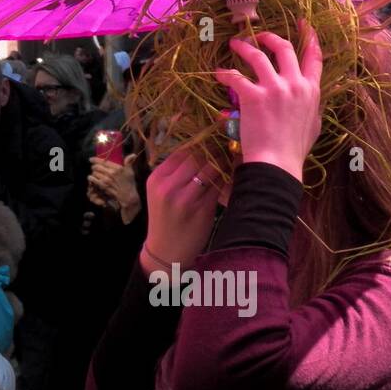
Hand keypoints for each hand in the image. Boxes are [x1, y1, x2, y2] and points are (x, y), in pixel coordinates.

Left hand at [88, 154, 141, 223]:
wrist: (127, 196)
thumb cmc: (129, 183)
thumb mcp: (130, 172)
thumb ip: (129, 162)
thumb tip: (133, 154)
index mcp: (118, 168)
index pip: (103, 161)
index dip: (95, 159)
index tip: (91, 159)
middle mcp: (111, 173)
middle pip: (97, 166)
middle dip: (94, 166)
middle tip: (94, 167)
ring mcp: (107, 180)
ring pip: (94, 173)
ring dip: (93, 172)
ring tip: (94, 173)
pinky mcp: (103, 186)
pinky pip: (93, 180)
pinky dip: (91, 178)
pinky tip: (91, 178)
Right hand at [141, 149, 221, 272]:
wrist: (166, 251)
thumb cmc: (165, 219)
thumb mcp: (160, 193)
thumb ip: (177, 172)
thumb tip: (204, 147)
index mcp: (157, 178)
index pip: (182, 150)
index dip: (201, 142)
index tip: (215, 138)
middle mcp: (168, 186)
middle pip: (197, 156)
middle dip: (215, 149)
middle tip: (229, 144)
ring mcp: (185, 198)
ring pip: (210, 168)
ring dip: (224, 161)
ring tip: (233, 157)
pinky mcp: (202, 209)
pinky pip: (219, 186)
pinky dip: (227, 178)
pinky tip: (234, 174)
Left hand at [214, 21, 322, 181]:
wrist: (278, 163)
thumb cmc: (294, 149)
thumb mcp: (313, 125)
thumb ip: (311, 106)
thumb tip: (309, 99)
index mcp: (311, 90)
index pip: (314, 57)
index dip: (309, 37)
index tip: (304, 24)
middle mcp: (295, 84)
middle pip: (284, 49)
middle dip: (270, 37)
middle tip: (258, 35)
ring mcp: (274, 88)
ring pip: (258, 55)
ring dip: (244, 47)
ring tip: (234, 44)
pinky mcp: (253, 96)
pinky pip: (236, 76)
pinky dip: (225, 73)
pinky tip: (218, 74)